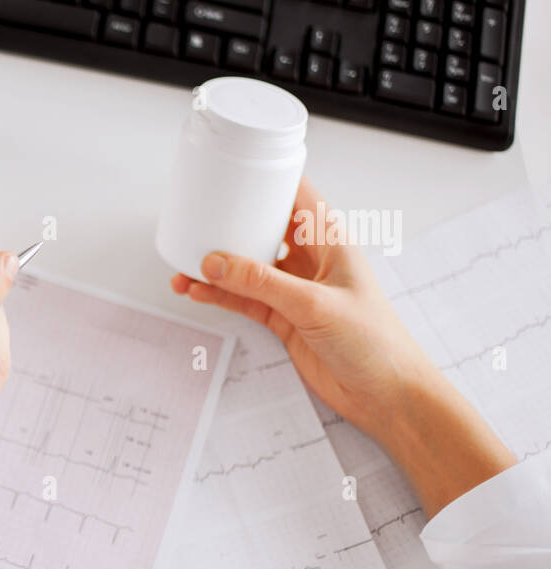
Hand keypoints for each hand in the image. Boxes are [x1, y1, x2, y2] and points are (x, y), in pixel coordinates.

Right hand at [172, 177, 513, 516]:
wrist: (385, 394)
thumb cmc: (375, 343)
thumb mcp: (314, 305)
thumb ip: (262, 283)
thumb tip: (217, 263)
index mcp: (330, 241)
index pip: (295, 196)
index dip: (265, 182)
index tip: (231, 174)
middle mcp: (311, 260)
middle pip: (263, 230)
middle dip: (229, 226)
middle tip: (195, 224)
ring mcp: (295, 289)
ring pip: (247, 268)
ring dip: (216, 268)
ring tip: (184, 267)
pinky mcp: (283, 317)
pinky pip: (244, 299)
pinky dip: (220, 295)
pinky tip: (198, 292)